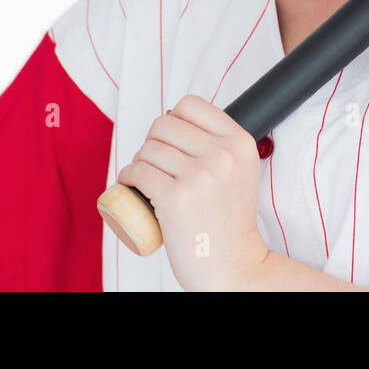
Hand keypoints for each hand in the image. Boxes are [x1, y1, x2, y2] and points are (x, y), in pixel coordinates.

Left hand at [117, 94, 269, 290]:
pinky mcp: (175, 198)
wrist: (233, 265)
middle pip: (164, 124)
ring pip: (147, 148)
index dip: (173, 119)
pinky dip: (127, 177)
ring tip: (146, 179)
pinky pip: (137, 172)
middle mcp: (222, 155)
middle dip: (152, 142)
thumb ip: (220, 142)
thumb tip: (175, 116)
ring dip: (138, 161)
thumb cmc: (229, 219)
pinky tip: (131, 185)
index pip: (190, 104)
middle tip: (156, 164)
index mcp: (239, 142)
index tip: (170, 141)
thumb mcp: (240, 169)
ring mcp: (199, 176)